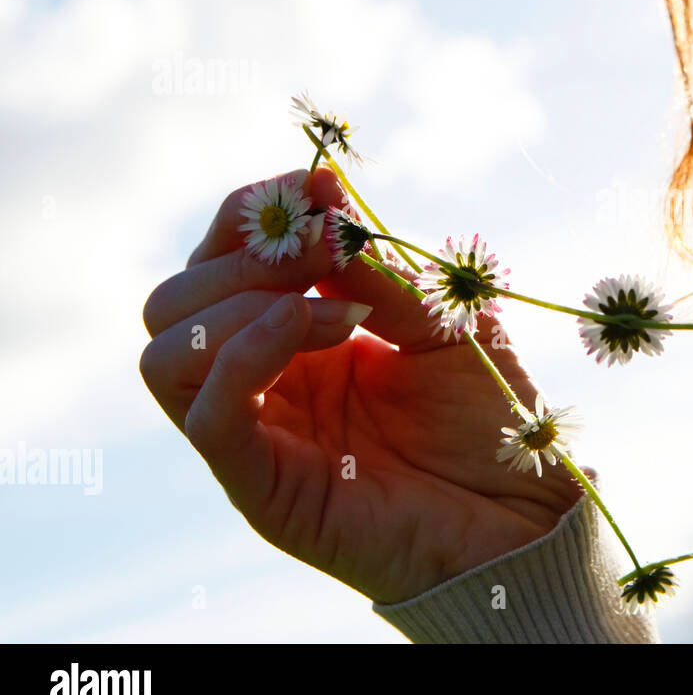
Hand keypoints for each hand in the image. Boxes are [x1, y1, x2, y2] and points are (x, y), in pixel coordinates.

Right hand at [139, 167, 583, 603]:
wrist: (522, 510)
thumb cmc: (488, 418)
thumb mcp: (439, 319)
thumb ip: (376, 269)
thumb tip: (320, 197)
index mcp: (296, 336)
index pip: (222, 260)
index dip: (256, 212)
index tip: (320, 184)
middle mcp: (263, 381)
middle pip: (177, 301)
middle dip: (246, 255)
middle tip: (328, 247)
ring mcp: (257, 434)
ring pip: (167, 353)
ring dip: (240, 302)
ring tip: (336, 308)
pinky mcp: (263, 487)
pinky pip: (207, 415)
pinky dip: (244, 353)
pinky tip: (309, 323)